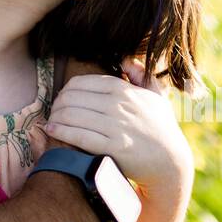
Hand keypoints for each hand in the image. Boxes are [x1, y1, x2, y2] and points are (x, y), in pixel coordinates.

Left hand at [44, 57, 192, 205]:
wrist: (171, 162)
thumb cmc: (161, 128)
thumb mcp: (157, 96)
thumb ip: (141, 75)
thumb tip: (124, 59)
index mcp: (124, 90)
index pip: (82, 82)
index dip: (66, 89)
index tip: (62, 97)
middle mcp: (118, 105)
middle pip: (72, 97)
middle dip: (57, 103)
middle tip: (53, 110)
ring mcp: (116, 126)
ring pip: (72, 115)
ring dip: (55, 117)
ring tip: (51, 120)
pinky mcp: (113, 148)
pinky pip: (79, 136)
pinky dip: (61, 131)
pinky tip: (52, 129)